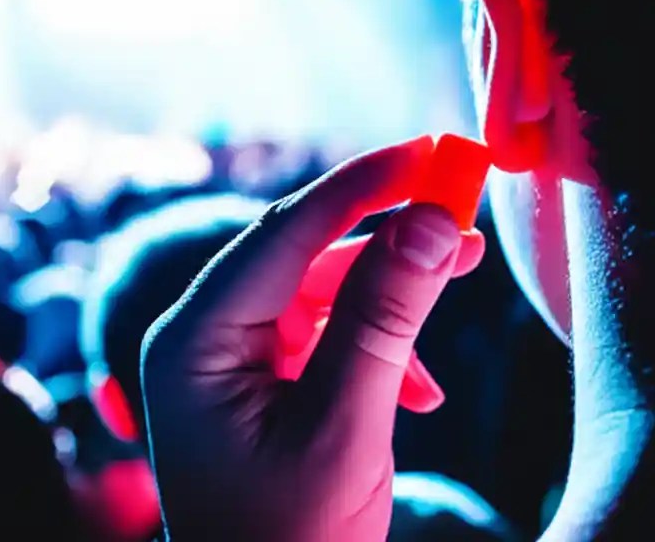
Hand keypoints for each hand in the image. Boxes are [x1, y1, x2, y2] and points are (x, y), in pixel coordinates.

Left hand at [142, 137, 485, 540]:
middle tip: (459, 211)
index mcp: (194, 342)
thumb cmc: (291, 540)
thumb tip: (429, 220)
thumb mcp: (346, 424)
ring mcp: (226, 362)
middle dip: (385, 238)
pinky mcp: (257, 384)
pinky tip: (421, 387)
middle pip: (301, 254)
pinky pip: (321, 334)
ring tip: (460, 273)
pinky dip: (375, 345)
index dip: (360, 187)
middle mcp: (200, 339)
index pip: (283, 234)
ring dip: (389, 292)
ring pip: (318, 291)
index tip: (426, 151)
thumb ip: (385, 317)